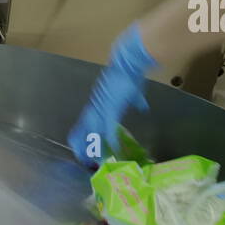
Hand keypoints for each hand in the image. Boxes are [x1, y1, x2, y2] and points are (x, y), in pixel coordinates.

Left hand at [68, 24, 158, 164]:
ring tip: (91, 162)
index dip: (84, 136)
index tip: (84, 148)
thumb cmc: (130, 76)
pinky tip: (111, 150)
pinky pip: (108, 129)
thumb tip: (142, 107)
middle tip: (82, 160)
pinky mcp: (110, 109)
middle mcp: (95, 109)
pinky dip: (110, 140)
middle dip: (81, 146)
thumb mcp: (133, 93)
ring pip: (91, 133)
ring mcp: (101, 109)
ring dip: (92, 148)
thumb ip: (136, 102)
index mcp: (98, 105)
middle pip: (82, 131)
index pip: (86, 124)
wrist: (128, 63)